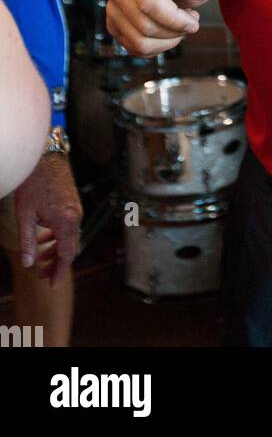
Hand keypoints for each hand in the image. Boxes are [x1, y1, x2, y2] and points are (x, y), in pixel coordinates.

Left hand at [15, 153, 81, 284]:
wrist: (46, 156)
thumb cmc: (34, 183)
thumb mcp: (26, 215)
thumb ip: (28, 241)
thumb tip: (29, 263)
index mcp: (66, 222)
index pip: (67, 255)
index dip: (59, 271)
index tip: (52, 284)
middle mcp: (75, 217)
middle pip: (70, 248)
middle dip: (56, 263)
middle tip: (41, 274)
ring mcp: (76, 209)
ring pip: (69, 237)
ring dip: (56, 249)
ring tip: (39, 257)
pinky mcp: (73, 202)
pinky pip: (68, 226)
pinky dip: (58, 236)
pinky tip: (44, 236)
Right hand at [106, 0, 217, 56]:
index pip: (149, 3)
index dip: (175, 19)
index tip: (194, 21)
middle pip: (145, 25)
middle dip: (174, 31)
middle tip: (189, 20)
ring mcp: (113, 8)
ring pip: (139, 42)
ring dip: (167, 41)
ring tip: (179, 26)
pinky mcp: (113, 26)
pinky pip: (135, 49)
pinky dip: (157, 47)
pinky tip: (167, 32)